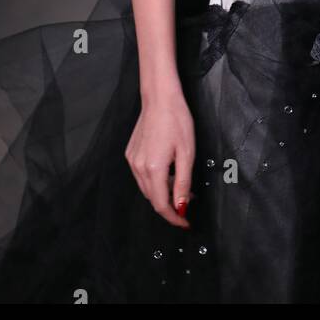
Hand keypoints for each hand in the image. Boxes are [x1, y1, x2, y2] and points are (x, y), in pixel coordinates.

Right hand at [125, 90, 194, 228]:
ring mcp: (132, 160)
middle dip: (170, 205)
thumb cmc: (177, 120)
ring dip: (163, 192)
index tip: (185, 222)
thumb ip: (183, 183)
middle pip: (153, 198)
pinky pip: (142, 176)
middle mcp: (138, 167)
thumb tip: (181, 206)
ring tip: (180, 185)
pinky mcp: (130, 153)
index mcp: (153, 169)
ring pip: (147, 188)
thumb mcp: (187, 153)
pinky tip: (168, 172)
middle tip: (188, 200)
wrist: (160, 98)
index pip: (161, 205)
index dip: (174, 217)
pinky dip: (155, 181)